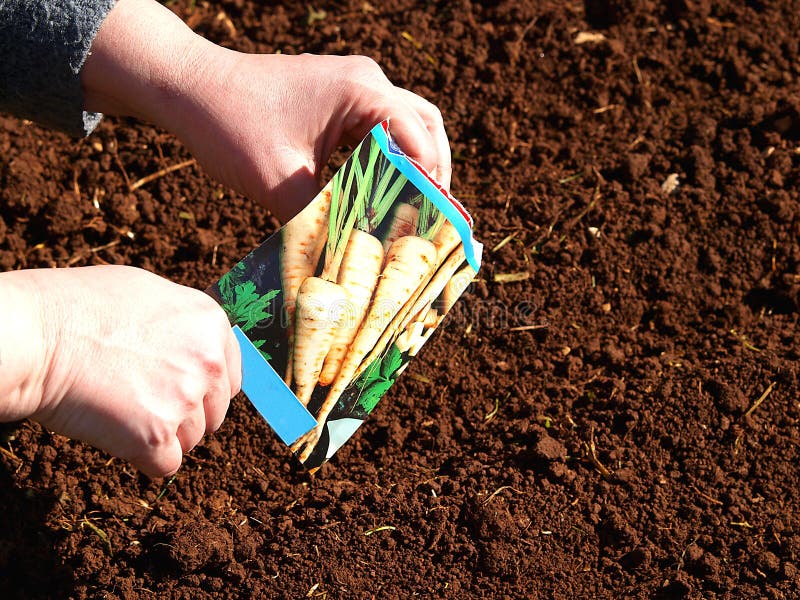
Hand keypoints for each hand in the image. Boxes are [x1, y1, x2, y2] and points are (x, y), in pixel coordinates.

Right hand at [2, 266, 240, 477]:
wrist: (35, 336)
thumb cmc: (77, 308)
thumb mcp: (148, 294)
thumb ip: (183, 325)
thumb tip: (198, 347)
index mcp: (211, 323)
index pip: (230, 377)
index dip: (204, 390)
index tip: (178, 392)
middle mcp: (208, 362)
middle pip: (214, 412)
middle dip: (184, 414)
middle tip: (141, 401)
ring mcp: (185, 399)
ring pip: (191, 440)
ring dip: (161, 436)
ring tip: (120, 410)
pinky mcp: (157, 434)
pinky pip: (166, 465)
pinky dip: (142, 458)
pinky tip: (115, 433)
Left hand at [81, 0, 451, 220]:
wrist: (188, 88)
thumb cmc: (228, 125)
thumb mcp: (277, 182)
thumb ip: (318, 220)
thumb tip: (347, 261)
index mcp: (360, 91)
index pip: (418, 139)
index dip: (432, 184)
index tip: (433, 225)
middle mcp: (365, 82)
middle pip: (424, 127)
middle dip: (434, 173)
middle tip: (432, 219)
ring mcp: (351, 85)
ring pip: (405, 124)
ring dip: (414, 164)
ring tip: (415, 208)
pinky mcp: (336, 97)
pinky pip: (378, 126)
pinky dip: (388, 157)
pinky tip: (381, 190)